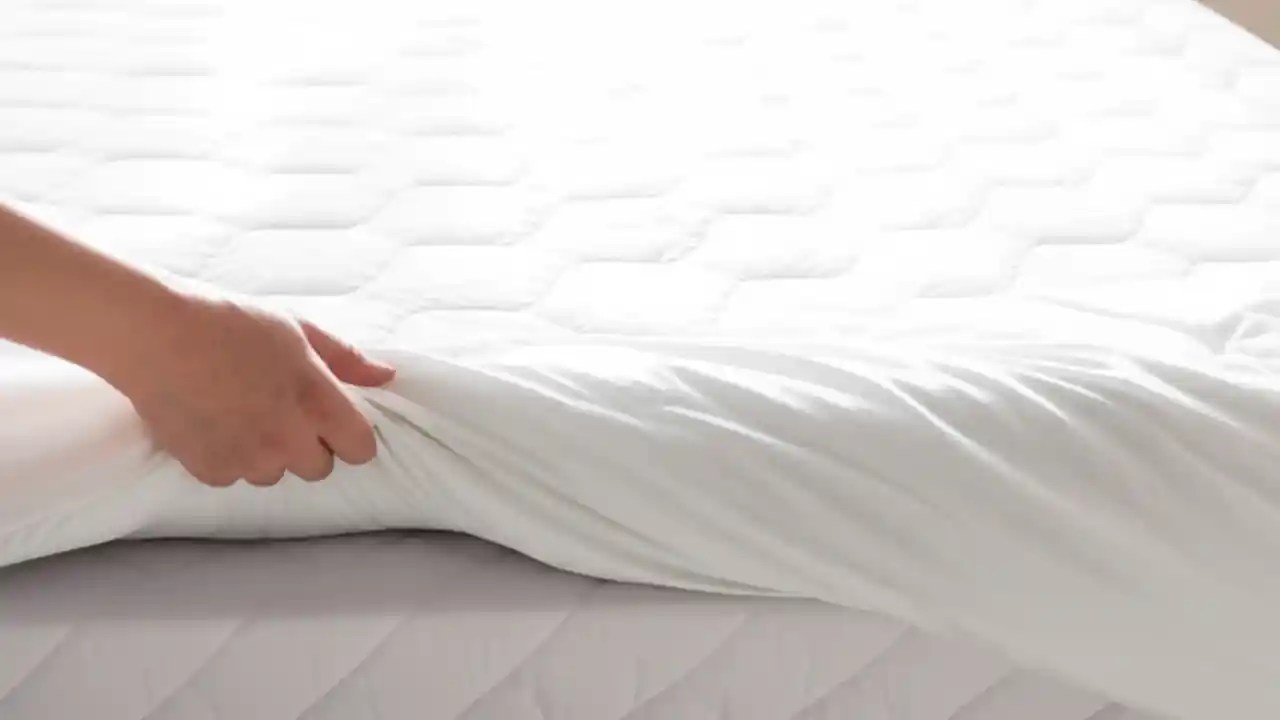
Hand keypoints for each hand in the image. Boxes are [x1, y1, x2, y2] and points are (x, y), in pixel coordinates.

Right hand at [113, 295, 394, 487]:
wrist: (153, 334)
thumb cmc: (230, 322)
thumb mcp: (298, 328)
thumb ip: (346, 358)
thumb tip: (386, 377)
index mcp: (316, 402)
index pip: (361, 449)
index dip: (350, 436)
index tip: (333, 420)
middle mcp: (287, 438)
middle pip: (319, 467)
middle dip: (308, 444)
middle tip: (280, 410)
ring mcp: (248, 458)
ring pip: (275, 474)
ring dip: (267, 453)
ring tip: (240, 411)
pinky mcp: (210, 470)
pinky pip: (234, 476)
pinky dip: (227, 456)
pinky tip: (212, 421)